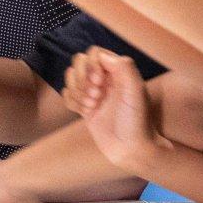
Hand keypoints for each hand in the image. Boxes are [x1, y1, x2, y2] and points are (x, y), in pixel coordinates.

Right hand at [64, 47, 170, 170]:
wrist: (130, 150)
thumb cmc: (136, 121)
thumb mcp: (136, 92)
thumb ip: (124, 67)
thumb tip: (101, 56)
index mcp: (118, 72)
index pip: (94, 53)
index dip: (91, 65)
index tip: (100, 83)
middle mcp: (104, 79)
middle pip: (79, 63)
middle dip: (82, 79)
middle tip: (96, 96)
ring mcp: (93, 93)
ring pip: (70, 78)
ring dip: (77, 92)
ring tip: (92, 106)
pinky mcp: (84, 107)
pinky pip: (67, 95)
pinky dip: (72, 102)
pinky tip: (85, 113)